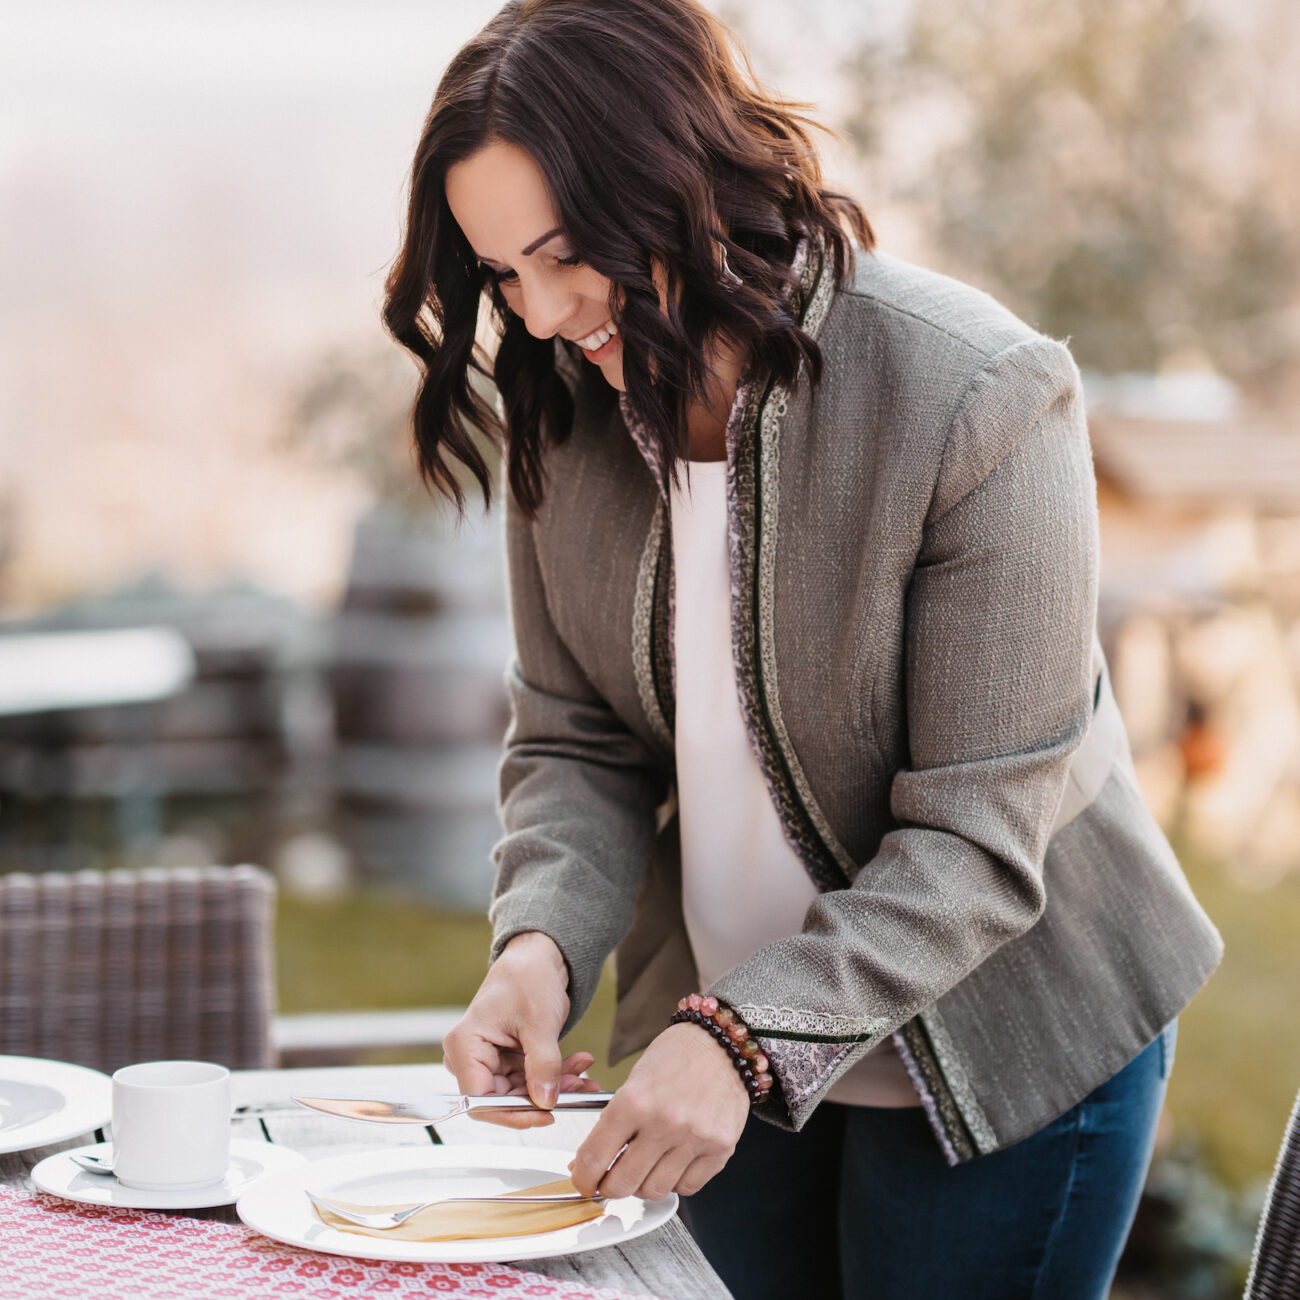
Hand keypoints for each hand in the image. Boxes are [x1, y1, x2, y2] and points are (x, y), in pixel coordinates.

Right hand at [442, 932, 601, 1128]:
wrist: (537, 960)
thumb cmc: (528, 978)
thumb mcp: (540, 1022)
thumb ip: (543, 1065)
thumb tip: (546, 1102)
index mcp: (465, 1046)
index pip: (480, 1100)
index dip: (513, 1113)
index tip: (548, 1114)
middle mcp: (470, 1057)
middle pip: (503, 1100)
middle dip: (543, 1098)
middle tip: (578, 1088)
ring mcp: (488, 1061)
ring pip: (522, 1093)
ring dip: (555, 1087)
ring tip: (584, 1074)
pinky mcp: (506, 1062)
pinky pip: (530, 1081)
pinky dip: (556, 1077)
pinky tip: (579, 1067)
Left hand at [569, 1021, 749, 1199]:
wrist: (722, 1044)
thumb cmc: (675, 1057)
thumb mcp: (633, 1081)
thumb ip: (614, 1122)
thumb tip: (591, 1163)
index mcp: (635, 1100)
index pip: (594, 1158)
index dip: (583, 1178)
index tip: (584, 1181)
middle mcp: (664, 1122)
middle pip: (622, 1184)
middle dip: (609, 1188)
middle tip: (610, 1180)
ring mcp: (695, 1138)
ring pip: (654, 1191)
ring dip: (643, 1186)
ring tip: (644, 1167)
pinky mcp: (720, 1149)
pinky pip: (687, 1187)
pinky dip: (674, 1182)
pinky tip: (672, 1163)